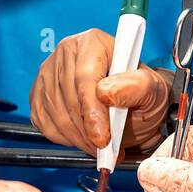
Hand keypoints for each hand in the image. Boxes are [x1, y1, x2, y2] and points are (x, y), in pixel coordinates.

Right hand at [29, 28, 170, 154]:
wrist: (133, 106)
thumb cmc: (142, 93)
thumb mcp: (153, 89)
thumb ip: (137, 86)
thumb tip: (106, 93)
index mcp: (93, 42)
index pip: (85, 77)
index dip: (92, 112)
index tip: (103, 138)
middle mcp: (66, 52)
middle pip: (69, 99)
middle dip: (88, 132)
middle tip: (108, 149)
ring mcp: (49, 73)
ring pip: (57, 115)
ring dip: (79, 138)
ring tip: (100, 146)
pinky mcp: (39, 94)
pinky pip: (46, 123)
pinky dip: (65, 138)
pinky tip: (83, 137)